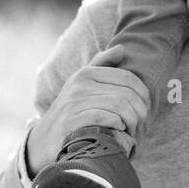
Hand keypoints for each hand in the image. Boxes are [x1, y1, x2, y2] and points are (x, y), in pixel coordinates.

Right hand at [26, 46, 150, 176]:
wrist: (43, 139)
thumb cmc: (70, 111)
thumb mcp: (82, 84)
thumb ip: (102, 65)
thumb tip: (122, 49)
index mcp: (87, 72)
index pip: (129, 78)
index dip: (143, 95)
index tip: (145, 109)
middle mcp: (80, 84)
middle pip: (126, 94)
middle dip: (139, 111)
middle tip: (140, 124)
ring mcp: (74, 102)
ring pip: (119, 106)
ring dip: (131, 121)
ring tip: (132, 130)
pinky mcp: (71, 121)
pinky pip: (105, 118)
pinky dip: (117, 126)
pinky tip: (118, 132)